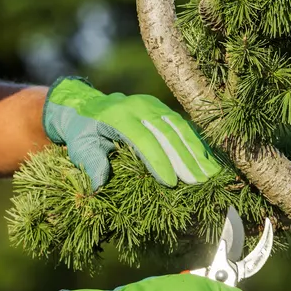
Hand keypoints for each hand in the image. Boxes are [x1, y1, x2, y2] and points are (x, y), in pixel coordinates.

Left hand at [42, 77, 222, 189]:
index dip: (158, 160)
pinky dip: (195, 143)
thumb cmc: (83, 131)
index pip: (143, 139)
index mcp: (118, 115)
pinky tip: (207, 160)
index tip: (171, 182)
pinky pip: (182, 125)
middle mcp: (138, 105)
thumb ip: (91, 163)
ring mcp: (152, 104)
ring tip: (210, 173)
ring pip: (179, 127)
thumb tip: (98, 185)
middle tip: (199, 182)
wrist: (85, 106)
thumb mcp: (80, 146)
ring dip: (195, 151)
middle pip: (167, 132)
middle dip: (184, 159)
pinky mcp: (161, 108)